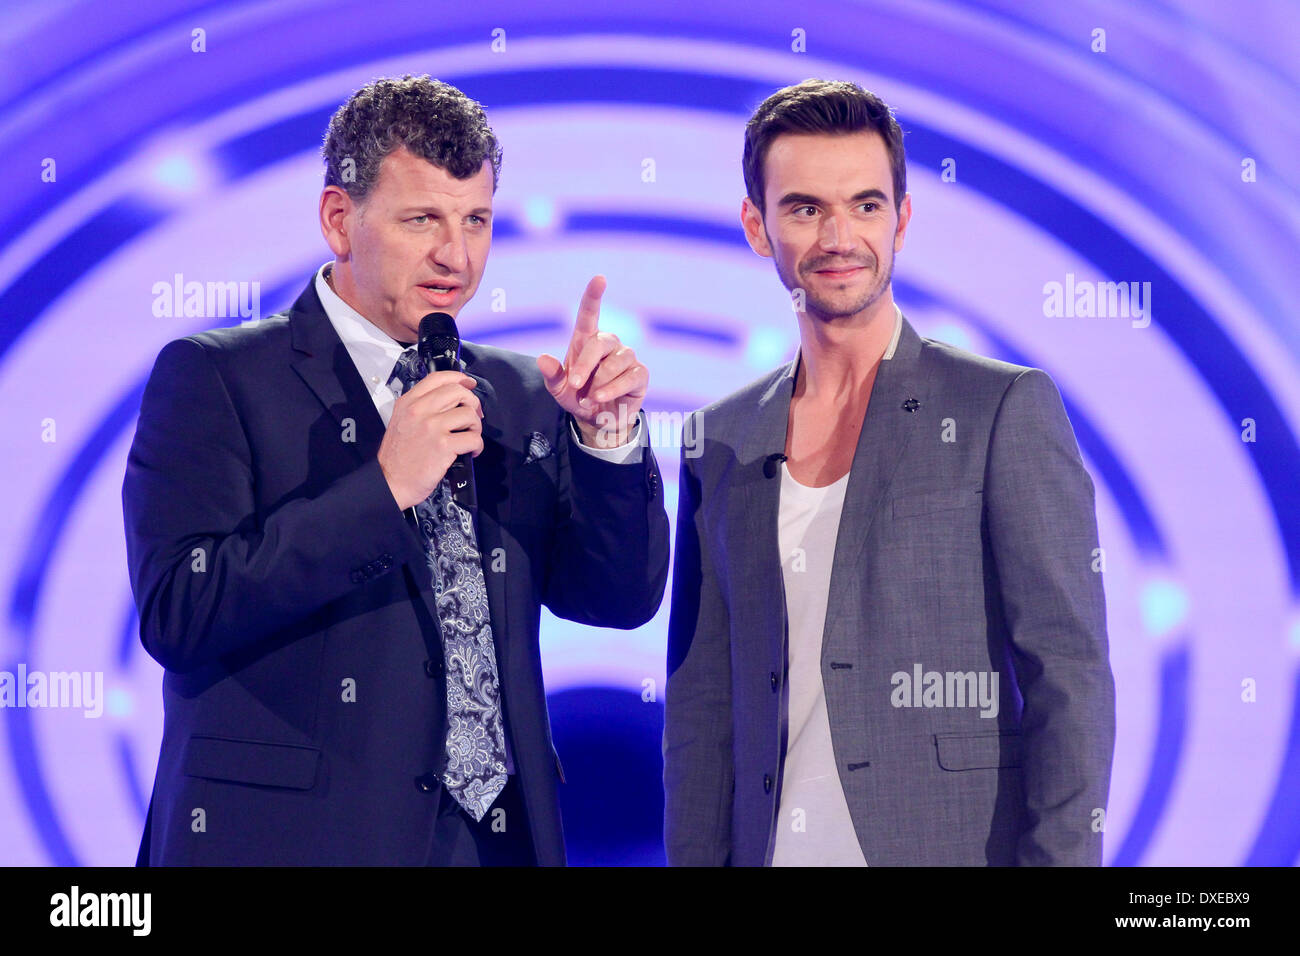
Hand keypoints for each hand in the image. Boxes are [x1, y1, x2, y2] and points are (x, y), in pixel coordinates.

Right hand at [378, 370, 482, 509]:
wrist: (390, 482)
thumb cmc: (397, 458)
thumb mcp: (401, 422)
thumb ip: (420, 408)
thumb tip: (450, 402)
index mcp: (408, 403)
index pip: (438, 378)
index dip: (459, 378)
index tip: (469, 384)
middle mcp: (419, 411)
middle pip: (458, 392)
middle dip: (472, 403)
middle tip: (473, 416)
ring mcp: (432, 427)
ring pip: (469, 414)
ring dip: (476, 426)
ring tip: (470, 436)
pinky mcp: (443, 446)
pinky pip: (473, 438)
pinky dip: (477, 446)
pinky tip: (471, 451)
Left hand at [537, 275, 647, 447]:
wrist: (598, 421)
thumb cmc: (578, 398)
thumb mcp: (558, 390)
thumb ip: (552, 375)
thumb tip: (543, 358)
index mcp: (586, 341)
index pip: (590, 313)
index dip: (594, 295)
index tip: (600, 279)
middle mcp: (609, 345)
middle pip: (600, 341)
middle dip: (585, 364)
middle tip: (574, 384)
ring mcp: (626, 358)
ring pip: (616, 362)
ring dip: (599, 382)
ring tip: (589, 399)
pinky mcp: (640, 375)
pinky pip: (630, 376)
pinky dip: (613, 388)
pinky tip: (602, 398)